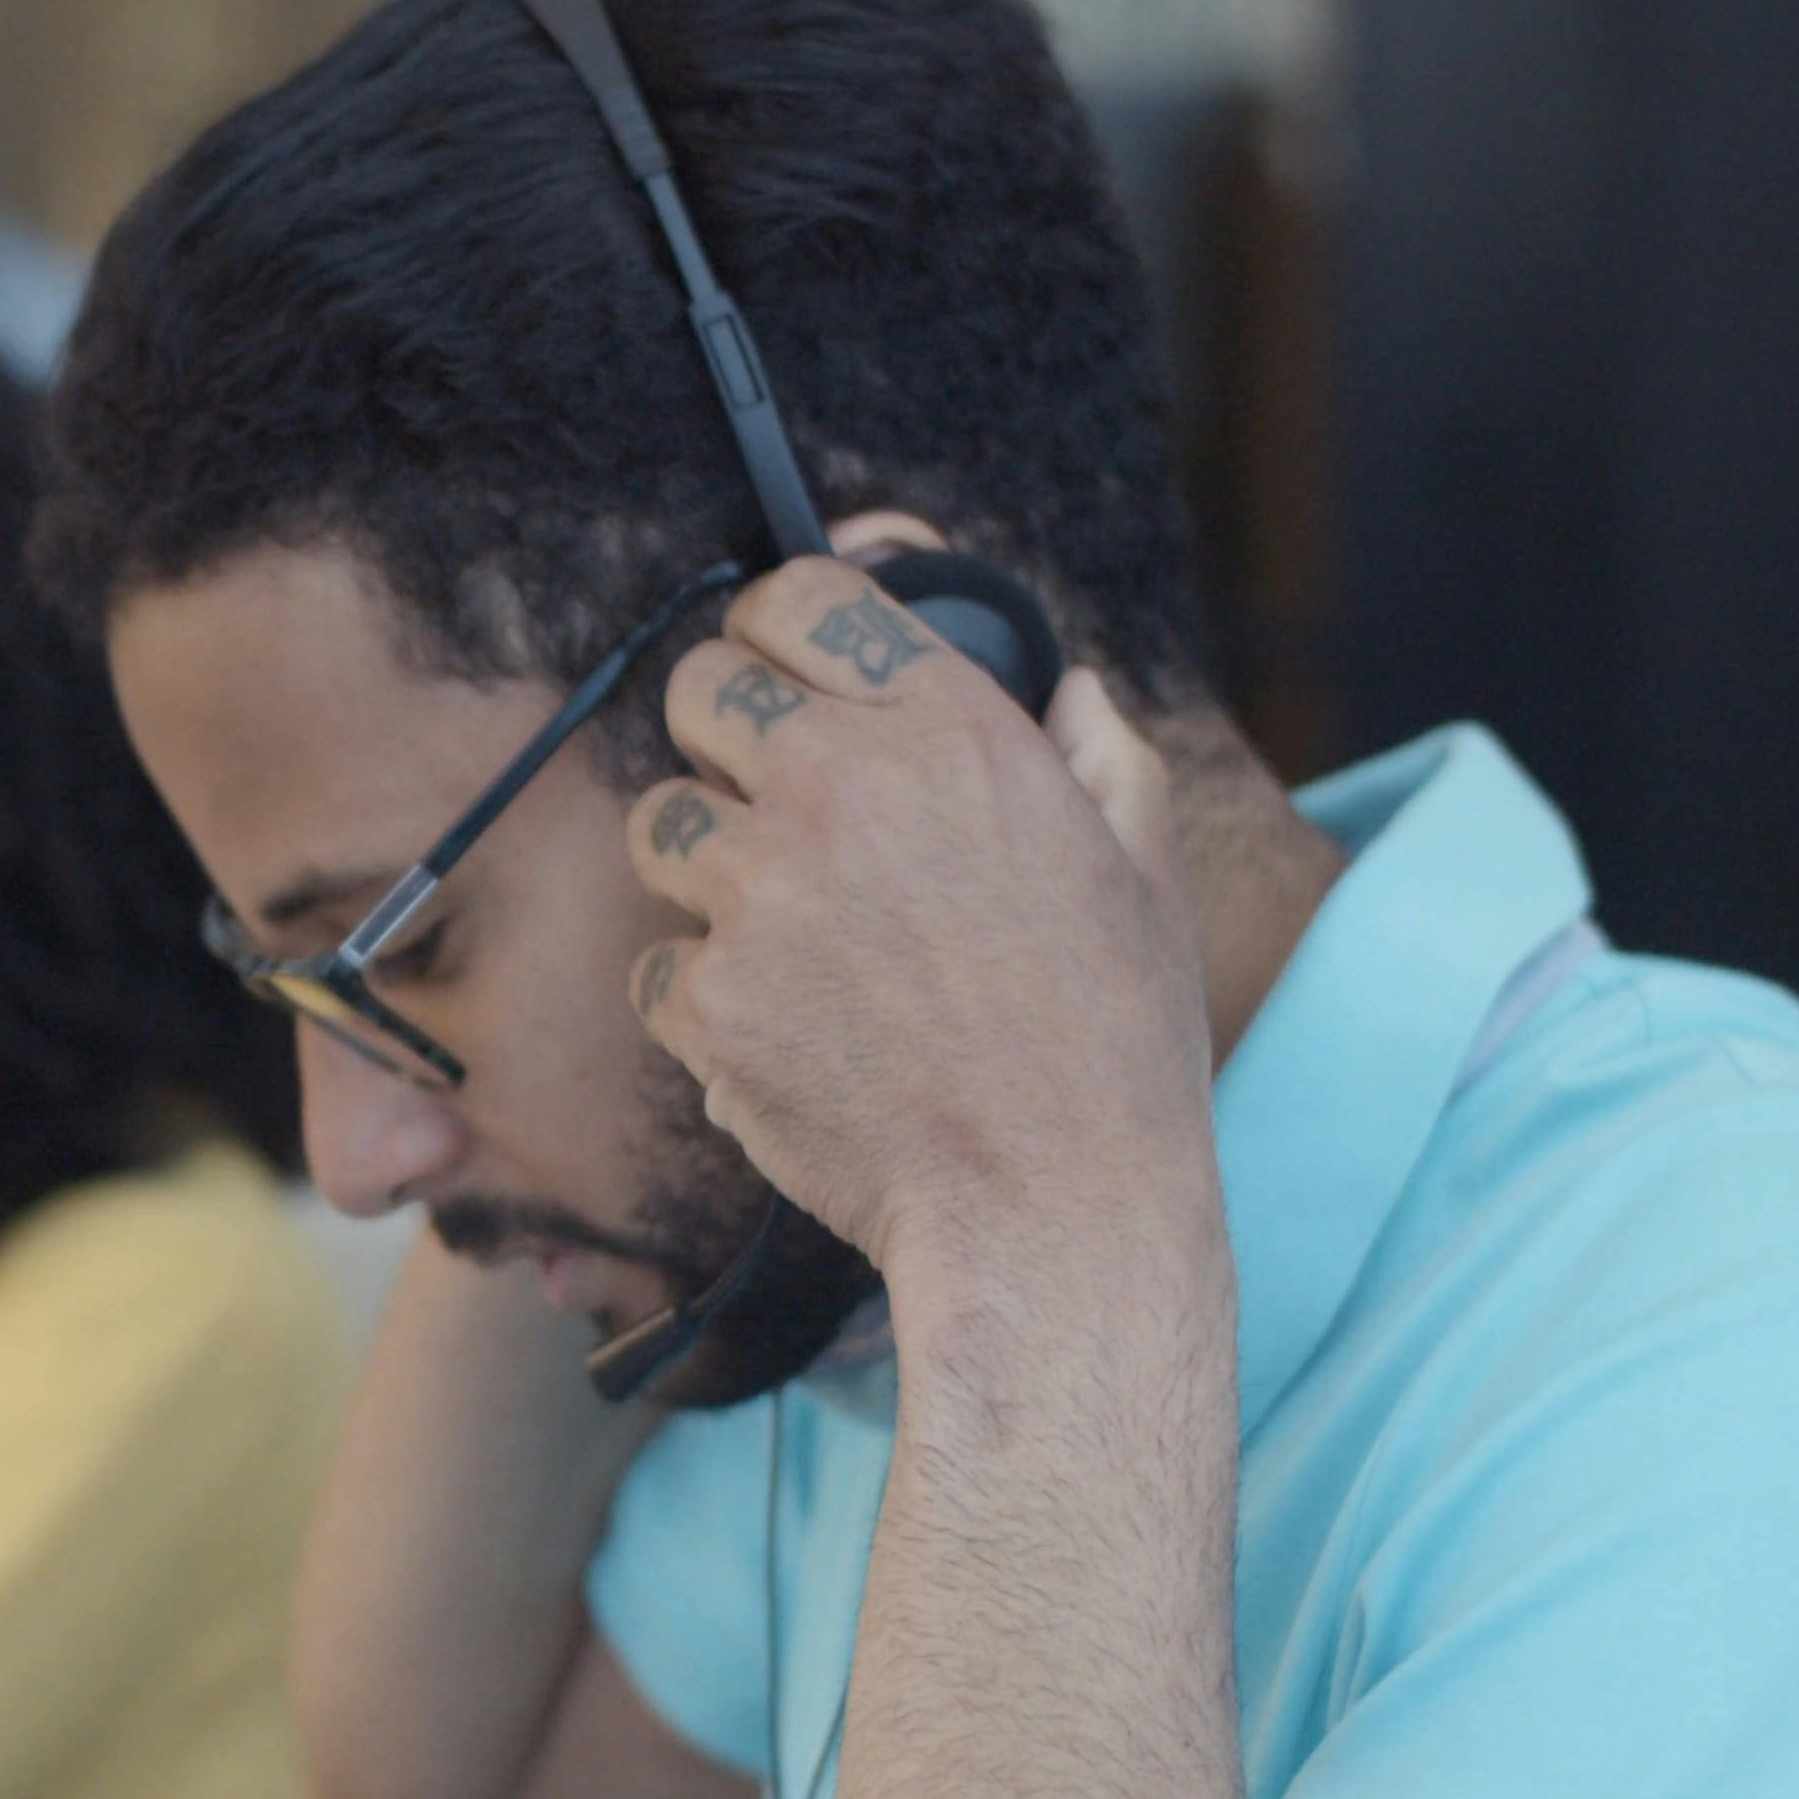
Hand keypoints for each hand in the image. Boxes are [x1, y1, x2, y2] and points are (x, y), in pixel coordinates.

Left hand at [621, 558, 1214, 1287]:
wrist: (1050, 1205)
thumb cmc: (1110, 1042)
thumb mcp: (1143, 865)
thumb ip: (1099, 749)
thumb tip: (1068, 686)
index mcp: (949, 729)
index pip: (799, 594)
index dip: (778, 624)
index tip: (781, 662)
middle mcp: (840, 786)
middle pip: (697, 686)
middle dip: (720, 730)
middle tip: (764, 792)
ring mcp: (763, 891)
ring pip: (657, 822)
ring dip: (702, 864)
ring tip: (780, 927)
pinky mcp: (710, 997)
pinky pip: (655, 963)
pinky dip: (700, 998)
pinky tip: (780, 1029)